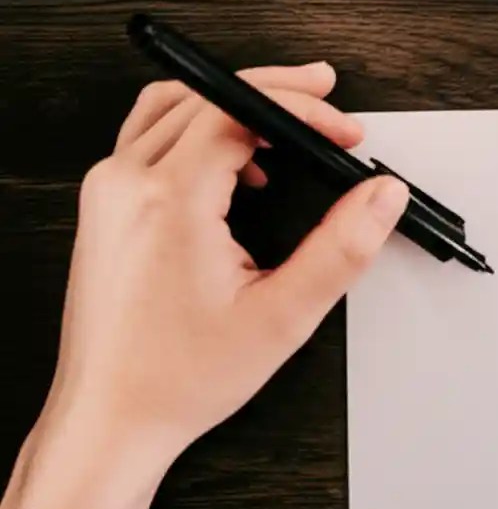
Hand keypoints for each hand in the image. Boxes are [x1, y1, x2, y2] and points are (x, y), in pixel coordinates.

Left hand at [41, 62, 408, 457]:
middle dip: (277, 92)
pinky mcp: (103, 205)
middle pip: (206, 94)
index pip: (239, 110)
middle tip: (328, 105)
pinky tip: (238, 163)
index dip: (301, 108)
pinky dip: (199, 127)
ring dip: (233, 101)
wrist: (111, 416)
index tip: (342, 129)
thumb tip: (382, 198)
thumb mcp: (282, 316)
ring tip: (287, 121)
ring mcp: (107, 192)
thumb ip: (342, 248)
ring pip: (172, 105)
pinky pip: (150, 135)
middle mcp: (128, 184)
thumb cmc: (178, 377)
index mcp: (170, 202)